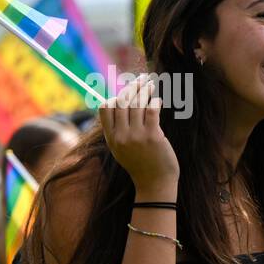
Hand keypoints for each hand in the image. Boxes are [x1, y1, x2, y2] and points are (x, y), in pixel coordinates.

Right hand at [98, 73, 179, 190]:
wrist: (155, 183)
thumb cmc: (141, 164)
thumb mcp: (121, 149)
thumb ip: (117, 131)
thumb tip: (117, 106)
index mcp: (111, 138)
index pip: (105, 108)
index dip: (116, 96)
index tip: (126, 92)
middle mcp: (121, 135)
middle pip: (122, 102)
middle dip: (132, 87)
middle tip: (141, 80)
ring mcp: (136, 136)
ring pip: (137, 104)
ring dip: (144, 90)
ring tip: (150, 85)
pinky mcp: (153, 136)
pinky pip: (151, 111)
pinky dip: (154, 102)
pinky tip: (157, 100)